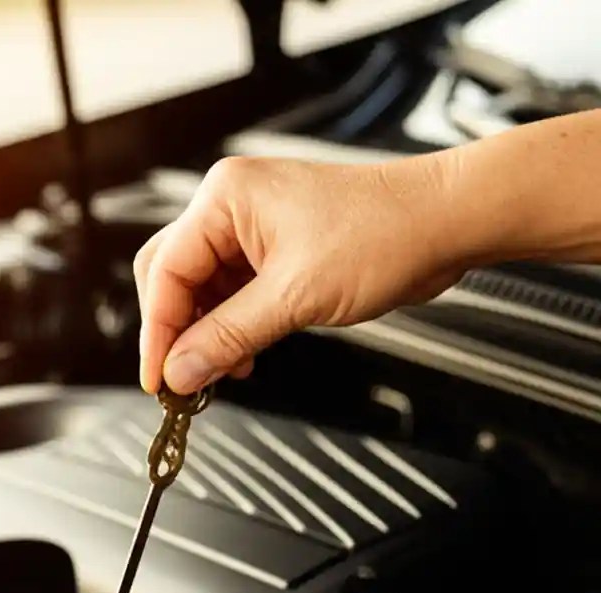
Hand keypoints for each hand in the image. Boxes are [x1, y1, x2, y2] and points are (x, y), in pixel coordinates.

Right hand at [134, 154, 469, 394]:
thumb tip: (180, 371)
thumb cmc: (387, 234)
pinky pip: (233, 290)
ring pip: (202, 288)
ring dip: (207, 333)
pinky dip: (231, 325)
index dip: (158, 331)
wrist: (448, 221)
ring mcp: (252, 226)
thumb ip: (229, 337)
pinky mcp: (275, 248)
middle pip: (172, 276)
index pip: (166, 271)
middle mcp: (230, 205)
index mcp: (224, 198)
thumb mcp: (296, 297)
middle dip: (176, 331)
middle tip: (180, 379)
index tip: (160, 379)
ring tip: (219, 371)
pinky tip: (243, 354)